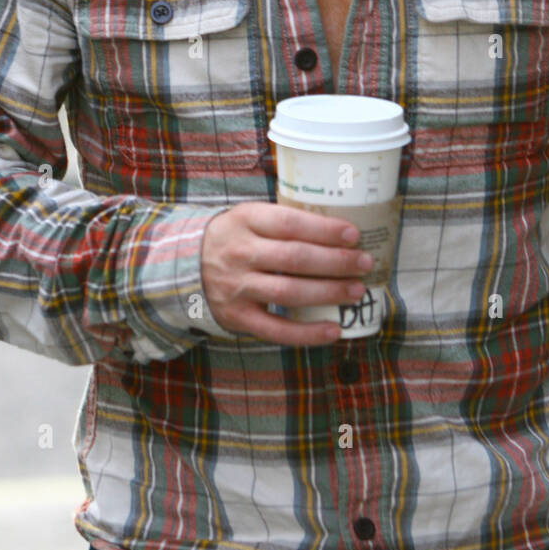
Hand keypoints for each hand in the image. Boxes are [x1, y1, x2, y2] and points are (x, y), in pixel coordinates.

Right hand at [201, 201, 372, 343]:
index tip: (353, 235)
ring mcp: (238, 288)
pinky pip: (276, 330)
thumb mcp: (249, 216)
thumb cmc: (233, 237)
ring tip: (356, 291)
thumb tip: (339, 228)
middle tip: (364, 263)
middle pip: (295, 258)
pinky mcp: (238, 318)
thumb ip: (283, 220)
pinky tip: (333, 330)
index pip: (290, 224)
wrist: (185, 265)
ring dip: (328, 292)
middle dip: (335, 262)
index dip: (324, 229)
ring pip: (289, 292)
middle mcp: (240, 253)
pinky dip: (307, 333)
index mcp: (245, 221)